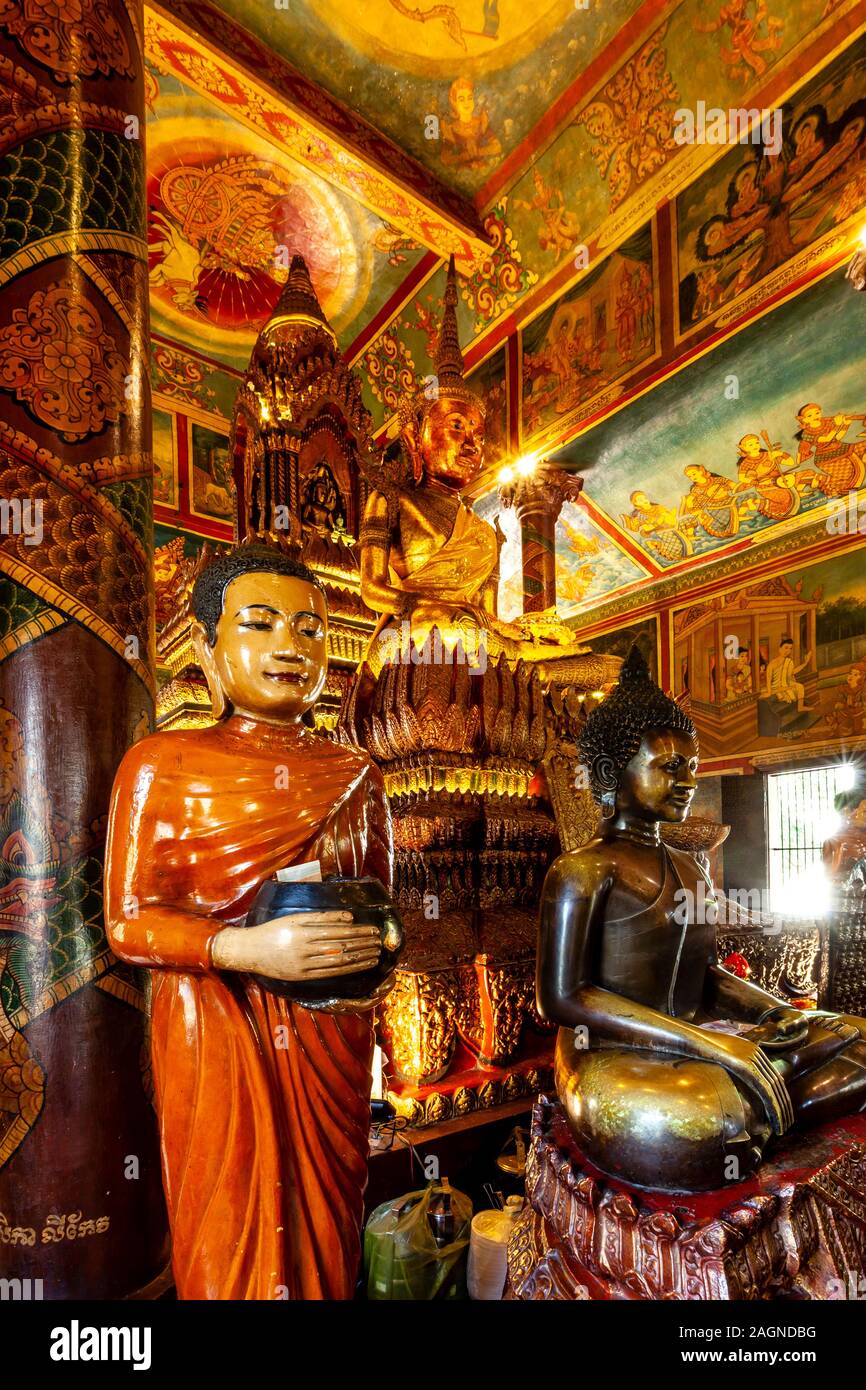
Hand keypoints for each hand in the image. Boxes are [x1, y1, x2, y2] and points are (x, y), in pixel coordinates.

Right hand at [212, 911, 380, 981]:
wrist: (250, 951)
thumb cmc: (273, 931)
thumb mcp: (294, 918)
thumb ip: (321, 917)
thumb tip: (348, 917)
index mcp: (303, 929)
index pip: (338, 930)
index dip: (358, 931)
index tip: (373, 929)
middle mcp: (304, 946)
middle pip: (341, 945)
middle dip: (363, 943)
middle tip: (379, 940)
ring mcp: (303, 963)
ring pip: (338, 960)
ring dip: (359, 957)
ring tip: (375, 953)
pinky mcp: (302, 976)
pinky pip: (330, 972)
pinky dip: (348, 968)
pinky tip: (359, 965)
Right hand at [703, 1030, 793, 1135]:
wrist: (690, 1039)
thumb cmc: (697, 1048)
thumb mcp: (717, 1056)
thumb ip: (727, 1065)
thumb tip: (727, 1080)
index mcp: (751, 1049)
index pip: (772, 1076)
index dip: (779, 1095)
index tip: (781, 1111)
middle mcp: (755, 1052)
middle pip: (777, 1082)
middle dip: (784, 1104)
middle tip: (787, 1122)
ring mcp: (752, 1059)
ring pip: (774, 1089)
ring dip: (781, 1110)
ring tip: (783, 1127)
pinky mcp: (746, 1067)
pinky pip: (766, 1091)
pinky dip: (774, 1108)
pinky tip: (776, 1121)